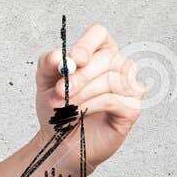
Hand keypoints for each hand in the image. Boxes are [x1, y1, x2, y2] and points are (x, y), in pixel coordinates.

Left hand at [33, 23, 145, 170]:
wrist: (60, 142)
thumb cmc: (57, 110)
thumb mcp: (45, 83)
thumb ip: (48, 64)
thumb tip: (58, 56)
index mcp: (99, 53)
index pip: (99, 34)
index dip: (87, 44)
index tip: (72, 61)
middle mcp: (118, 67)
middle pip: (107, 58)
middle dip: (80, 76)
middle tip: (59, 91)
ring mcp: (129, 87)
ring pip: (111, 80)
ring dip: (83, 93)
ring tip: (65, 106)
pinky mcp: (131, 108)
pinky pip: (114, 100)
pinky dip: (92, 105)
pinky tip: (79, 113)